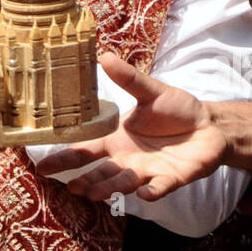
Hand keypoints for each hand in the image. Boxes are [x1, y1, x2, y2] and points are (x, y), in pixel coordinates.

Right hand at [34, 53, 226, 201]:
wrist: (208, 124)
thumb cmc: (176, 109)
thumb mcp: (151, 92)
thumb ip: (128, 79)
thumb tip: (103, 55)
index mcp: (116, 139)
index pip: (84, 150)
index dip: (64, 159)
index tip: (42, 167)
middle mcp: (127, 159)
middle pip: (101, 172)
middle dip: (86, 180)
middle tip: (72, 187)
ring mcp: (148, 171)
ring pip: (124, 183)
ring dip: (109, 189)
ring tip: (94, 193)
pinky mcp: (171, 178)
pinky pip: (159, 187)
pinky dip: (152, 191)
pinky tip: (143, 195)